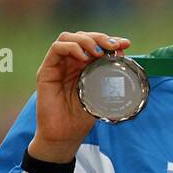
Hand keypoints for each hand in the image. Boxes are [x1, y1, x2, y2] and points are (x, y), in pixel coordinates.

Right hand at [28, 31, 131, 162]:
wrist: (64, 135)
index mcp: (84, 65)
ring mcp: (57, 65)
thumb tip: (124, 58)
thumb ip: (109, 76)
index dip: (110, 40)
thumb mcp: (102, 93)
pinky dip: (71, 47)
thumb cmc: (83, 116)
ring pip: (68, 38)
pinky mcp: (46, 71)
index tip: (125, 44)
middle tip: (114, 46)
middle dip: (101, 37)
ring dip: (86, 40)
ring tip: (99, 53)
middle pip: (82, 36)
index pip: (96, 43)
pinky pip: (56, 49)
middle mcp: (70, 62)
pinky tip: (84, 57)